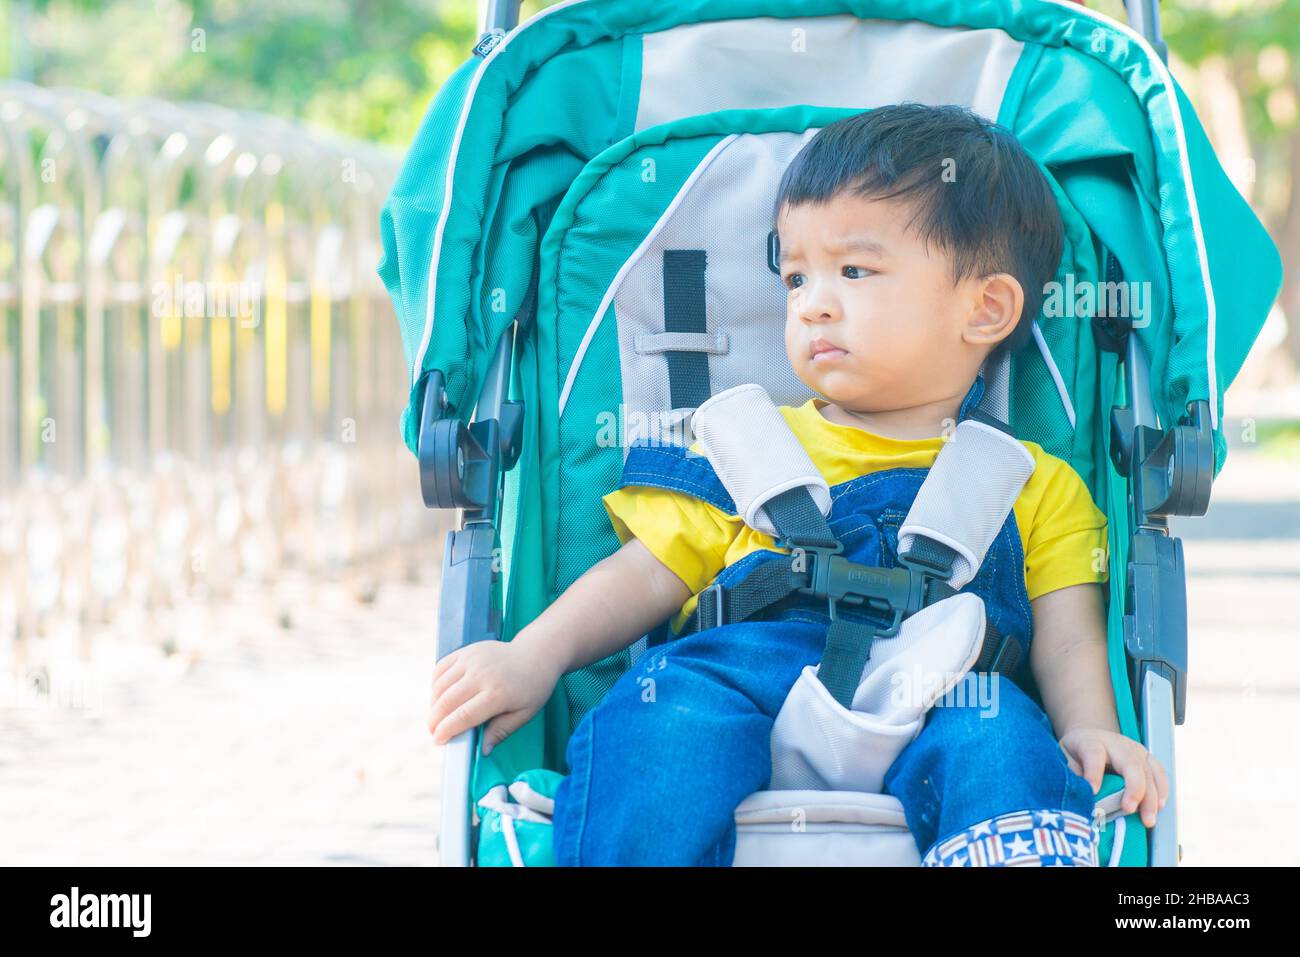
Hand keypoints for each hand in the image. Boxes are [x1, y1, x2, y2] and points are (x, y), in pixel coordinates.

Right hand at [428, 639, 559, 756]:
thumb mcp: (524, 714)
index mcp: (498, 693)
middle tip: (434, 732)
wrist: (536, 654)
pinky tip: (441, 696)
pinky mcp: (466, 651)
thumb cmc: (532, 688)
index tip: (438, 741)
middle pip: (447, 702)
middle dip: (435, 721)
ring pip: (440, 686)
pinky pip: (440, 669)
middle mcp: (482, 674)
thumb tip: (482, 752)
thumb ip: (501, 732)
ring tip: (438, 717)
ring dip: (433, 704)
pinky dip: (435, 685)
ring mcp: (472, 659)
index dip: (447, 730)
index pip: (464, 716)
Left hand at [1057, 727, 1168, 827]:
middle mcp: (1117, 742)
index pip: (1093, 754)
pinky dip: (1161, 790)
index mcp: (1091, 741)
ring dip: (1151, 797)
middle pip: (1130, 763)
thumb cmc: (1075, 751)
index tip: (1092, 792)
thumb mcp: (1062, 756)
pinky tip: (1159, 807)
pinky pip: (1159, 773)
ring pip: (1148, 771)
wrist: (1089, 734)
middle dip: (1133, 788)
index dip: (1093, 773)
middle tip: (1129, 810)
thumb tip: (1079, 794)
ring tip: (1148, 818)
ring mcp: (1134, 749)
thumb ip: (1069, 772)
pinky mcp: (1146, 757)